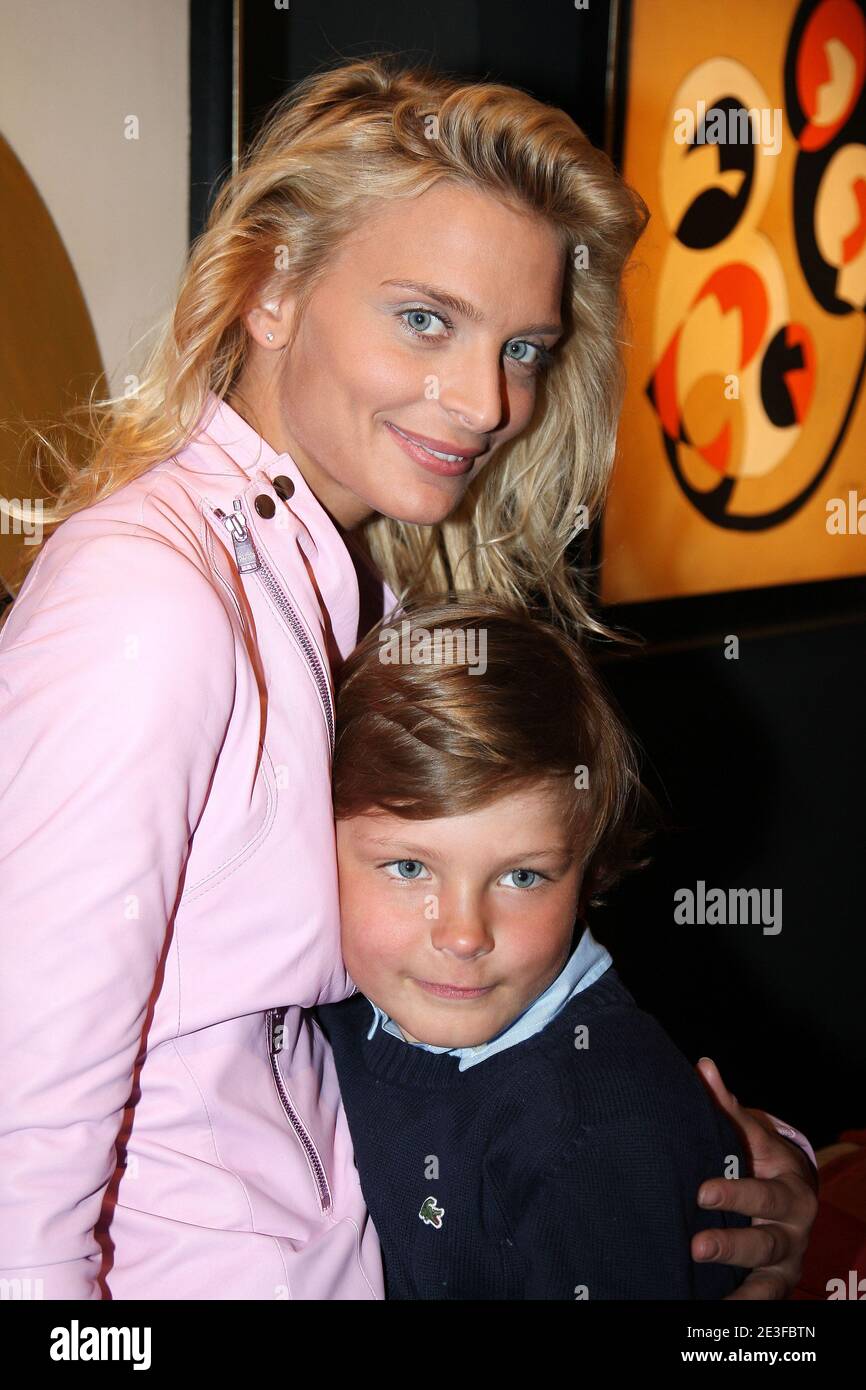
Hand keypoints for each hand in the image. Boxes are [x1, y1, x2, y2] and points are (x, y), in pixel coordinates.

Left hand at [692, 1057, 818, 1299]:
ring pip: (765, 1275)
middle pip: (765, 1239)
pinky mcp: (774, 1284)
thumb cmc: (762, 1162)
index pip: (762, 1191)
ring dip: (736, 1283)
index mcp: (789, 1186)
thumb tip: (704, 1066)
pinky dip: (742, 1308)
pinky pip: (761, 1301)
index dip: (734, 1193)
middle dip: (732, 1242)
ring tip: (704, 1290)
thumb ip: (727, 1107)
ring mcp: (785, 1260)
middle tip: (697, 1245)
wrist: (792, 1198)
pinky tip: (711, 1312)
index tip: (701, 1193)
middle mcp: (793, 1227)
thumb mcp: (752, 1137)